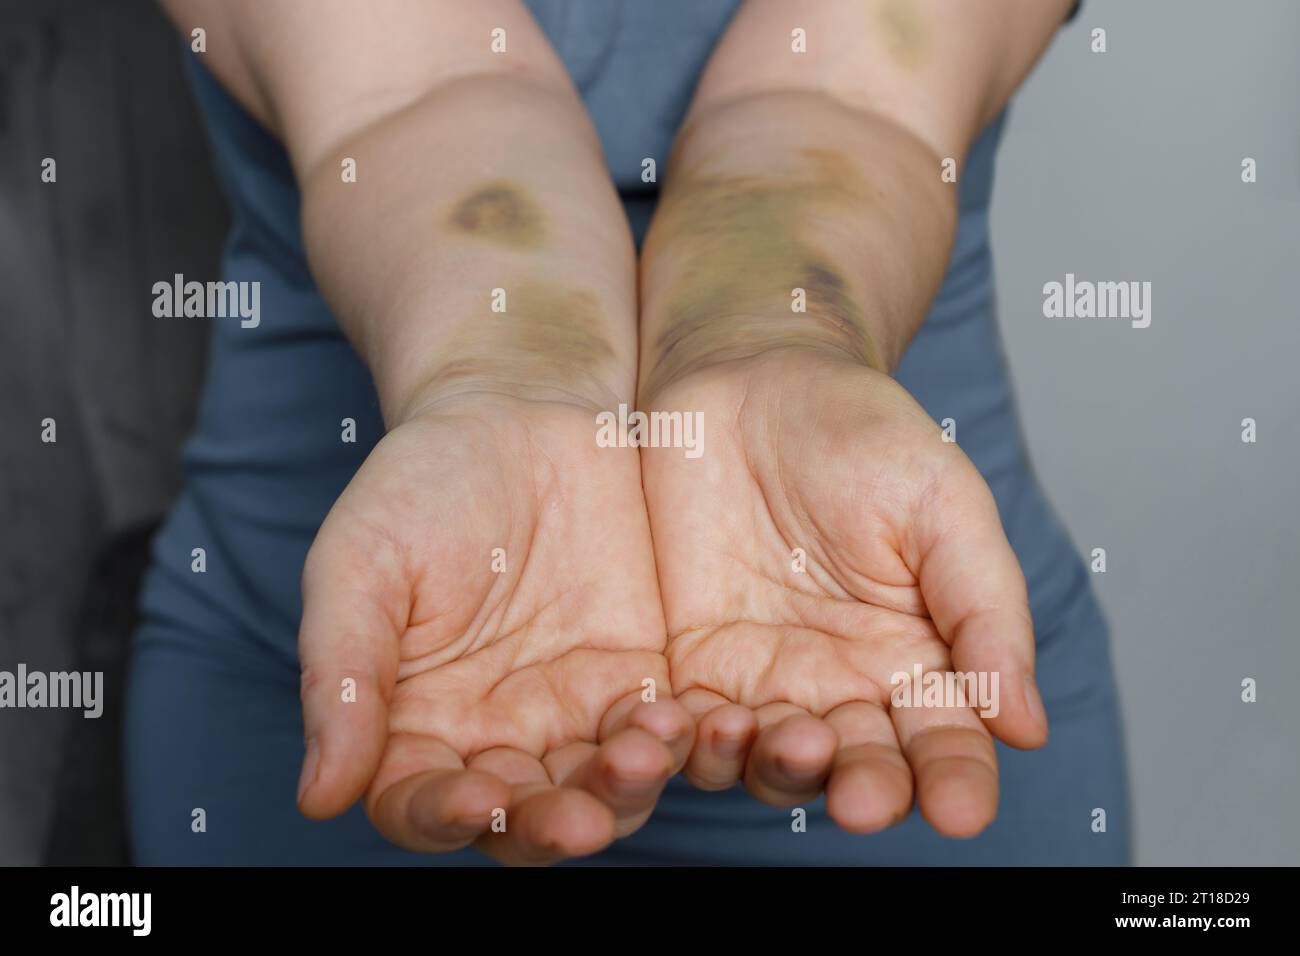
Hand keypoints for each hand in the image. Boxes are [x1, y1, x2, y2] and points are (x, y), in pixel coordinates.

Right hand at [295, 393, 692, 864]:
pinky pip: (662, 734)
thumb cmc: (421, 484)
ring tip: (641, 755)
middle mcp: (495, 737)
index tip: (476, 798)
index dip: (444, 818)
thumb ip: (341, 676)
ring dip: (624, 794)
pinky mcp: (639, 679)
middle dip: (553, 827)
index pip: (421, 805)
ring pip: (602, 793)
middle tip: (581, 816)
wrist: (520, 413)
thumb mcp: (360, 564)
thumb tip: (317, 795)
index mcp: (414, 724)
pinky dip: (673, 742)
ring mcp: (573, 714)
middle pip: (523, 821)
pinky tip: (682, 720)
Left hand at [640, 349, 1048, 837]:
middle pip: (860, 767)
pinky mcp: (687, 666)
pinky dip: (684, 741)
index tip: (960, 810)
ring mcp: (760, 681)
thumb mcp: (939, 503)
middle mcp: (842, 686)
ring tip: (780, 743)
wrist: (749, 379)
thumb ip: (982, 607)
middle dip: (865, 791)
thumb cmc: (860, 432)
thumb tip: (1024, 723)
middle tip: (861, 801)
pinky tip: (687, 730)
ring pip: (769, 760)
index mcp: (919, 657)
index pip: (946, 740)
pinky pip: (685, 725)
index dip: (955, 779)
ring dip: (776, 768)